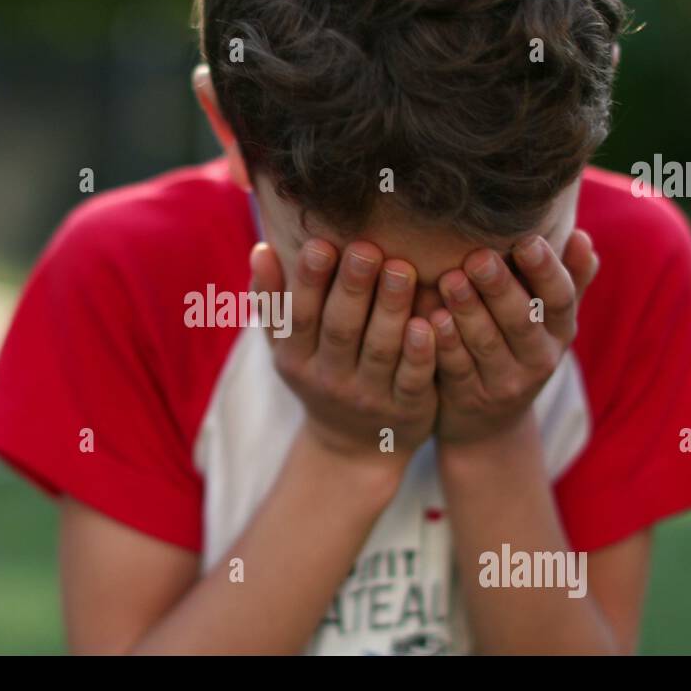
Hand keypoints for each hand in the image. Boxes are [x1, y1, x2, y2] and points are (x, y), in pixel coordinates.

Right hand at [250, 238, 437, 468]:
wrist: (353, 447)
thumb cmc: (320, 374)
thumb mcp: (287, 347)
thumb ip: (273, 301)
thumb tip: (261, 249)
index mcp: (295, 359)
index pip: (299, 317)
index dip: (308, 281)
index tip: (320, 243)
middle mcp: (329, 379)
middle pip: (341, 329)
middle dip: (353, 287)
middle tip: (366, 248)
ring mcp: (369, 397)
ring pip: (380, 349)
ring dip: (391, 308)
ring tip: (401, 268)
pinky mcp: (407, 409)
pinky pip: (413, 379)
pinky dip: (421, 352)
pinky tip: (429, 322)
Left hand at [427, 229, 599, 446]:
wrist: (493, 424)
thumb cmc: (520, 349)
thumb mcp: (549, 322)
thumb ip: (568, 281)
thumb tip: (582, 237)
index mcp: (560, 331)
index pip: (560, 299)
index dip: (546, 271)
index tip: (527, 240)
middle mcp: (538, 359)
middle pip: (521, 321)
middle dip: (499, 287)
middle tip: (478, 256)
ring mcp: (503, 383)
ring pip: (486, 344)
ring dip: (468, 311)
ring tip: (450, 280)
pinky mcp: (468, 398)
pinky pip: (457, 369)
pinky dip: (446, 344)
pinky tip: (432, 319)